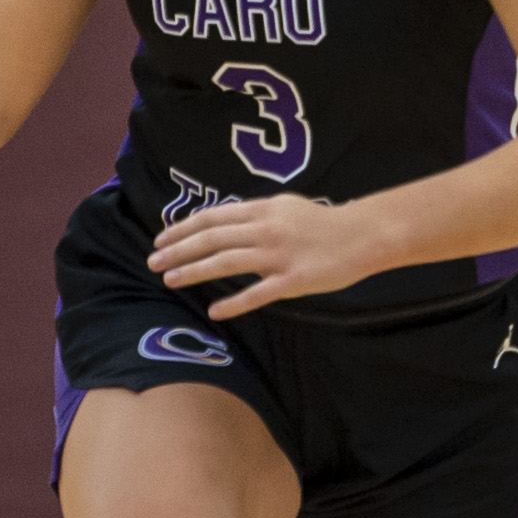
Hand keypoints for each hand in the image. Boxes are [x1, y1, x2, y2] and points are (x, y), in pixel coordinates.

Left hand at [151, 196, 388, 319]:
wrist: (363, 236)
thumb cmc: (323, 223)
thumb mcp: (285, 207)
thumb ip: (254, 215)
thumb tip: (222, 223)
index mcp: (262, 209)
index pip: (212, 217)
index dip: (182, 229)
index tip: (160, 240)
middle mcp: (266, 229)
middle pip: (212, 239)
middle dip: (178, 250)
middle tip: (153, 263)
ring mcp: (279, 255)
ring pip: (226, 262)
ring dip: (194, 271)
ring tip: (170, 280)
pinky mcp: (294, 280)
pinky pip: (258, 293)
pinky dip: (234, 302)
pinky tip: (214, 310)